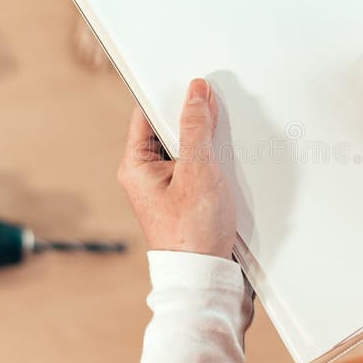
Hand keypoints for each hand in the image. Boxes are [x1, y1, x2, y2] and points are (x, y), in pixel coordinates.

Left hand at [118, 78, 235, 258]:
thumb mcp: (197, 171)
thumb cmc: (192, 233)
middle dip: (193, 119)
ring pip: (187, 147)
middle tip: (215, 110)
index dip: (168, 96)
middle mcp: (146, 174)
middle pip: (169, 129)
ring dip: (206, 141)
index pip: (146, 114)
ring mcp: (167, 186)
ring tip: (222, 141)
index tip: (192, 85)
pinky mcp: (186, 196)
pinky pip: (198, 166)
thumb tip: (195, 94)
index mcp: (135, 165)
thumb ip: (196, 128)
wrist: (205, 278)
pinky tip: (227, 162)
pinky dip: (213, 160)